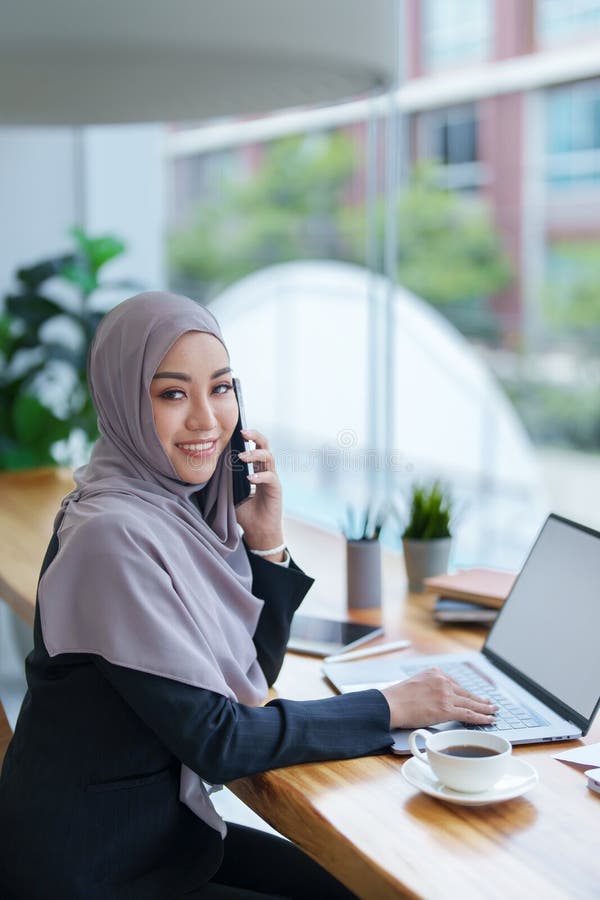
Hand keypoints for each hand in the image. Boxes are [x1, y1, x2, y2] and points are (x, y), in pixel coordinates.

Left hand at [235, 428, 283, 558]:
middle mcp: (265, 470)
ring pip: (268, 457)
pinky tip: (250, 478)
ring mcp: (272, 478)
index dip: (248, 437)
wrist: (257, 531)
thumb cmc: (244, 511)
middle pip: (264, 445)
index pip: (254, 446)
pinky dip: (259, 476)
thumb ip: (226, 479)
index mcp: (256, 468)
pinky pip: (270, 477)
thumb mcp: (231, 492)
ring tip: (241, 457)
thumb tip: (209, 466)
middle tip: (243, 433)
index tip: (236, 429)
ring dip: (254, 454)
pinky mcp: (276, 489)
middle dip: (255, 436)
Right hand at [379, 667, 497, 729]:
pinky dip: (481, 717)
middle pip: (466, 692)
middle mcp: (443, 681)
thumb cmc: (398, 697)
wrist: (391, 704)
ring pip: (471, 703)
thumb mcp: (415, 683)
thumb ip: (429, 687)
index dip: (466, 693)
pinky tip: (489, 720)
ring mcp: (446, 695)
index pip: (456, 684)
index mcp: (435, 673)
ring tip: (494, 711)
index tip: (474, 697)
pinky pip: (468, 714)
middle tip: (490, 703)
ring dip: (485, 708)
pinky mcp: (446, 709)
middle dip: (480, 699)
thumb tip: (435, 697)